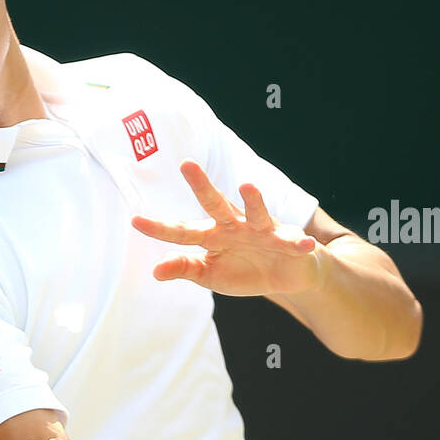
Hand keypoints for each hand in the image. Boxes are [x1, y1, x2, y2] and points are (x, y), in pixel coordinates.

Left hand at [131, 161, 319, 296]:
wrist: (285, 273)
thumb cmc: (244, 270)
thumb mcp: (210, 275)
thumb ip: (185, 269)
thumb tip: (155, 271)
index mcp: (212, 235)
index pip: (181, 232)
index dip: (160, 228)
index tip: (135, 220)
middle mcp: (234, 226)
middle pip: (215, 204)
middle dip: (201, 186)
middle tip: (186, 164)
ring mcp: (261, 230)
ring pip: (256, 212)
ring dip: (253, 200)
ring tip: (247, 186)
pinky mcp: (288, 240)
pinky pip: (292, 241)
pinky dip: (298, 242)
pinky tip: (303, 244)